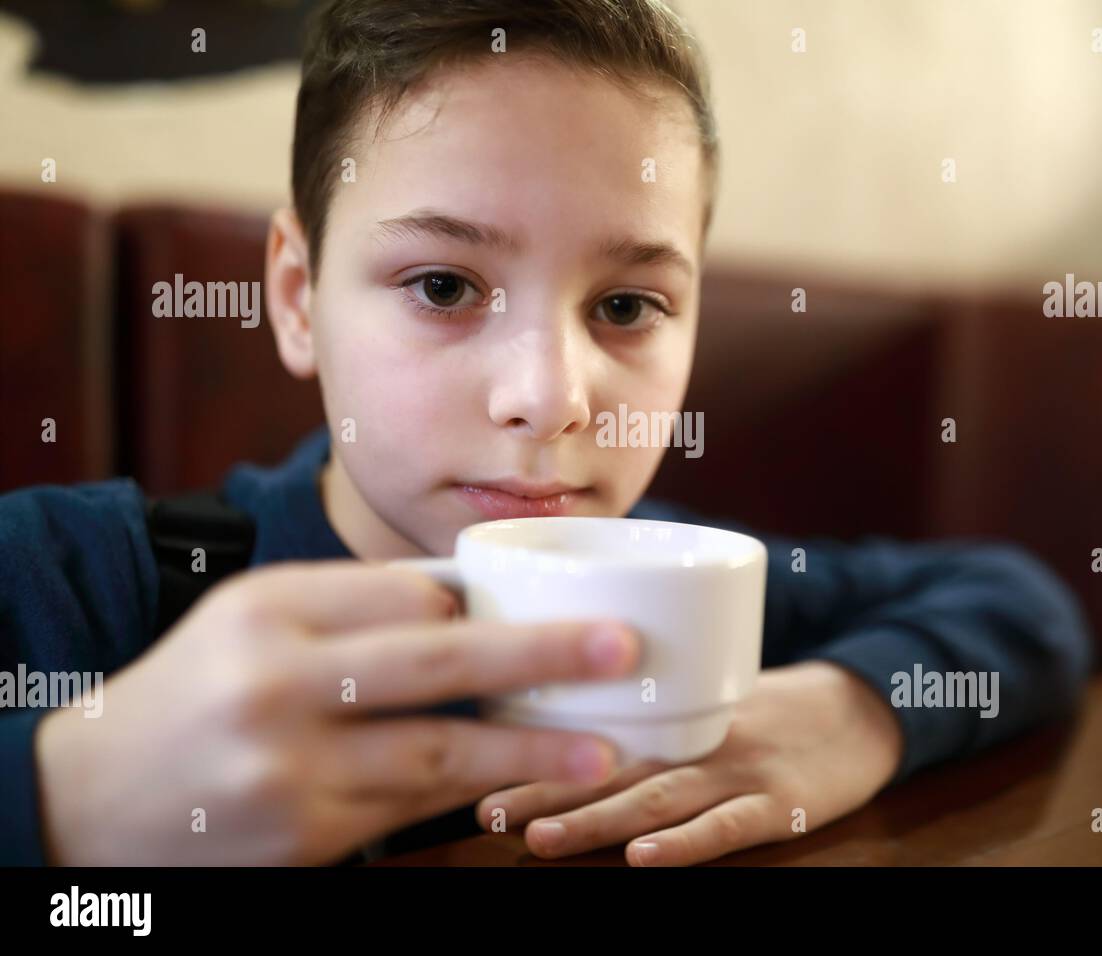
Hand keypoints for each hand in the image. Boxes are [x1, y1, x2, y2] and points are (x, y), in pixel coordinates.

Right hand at [35, 561, 638, 864]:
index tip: (548, 605)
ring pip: (437, 754)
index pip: (406, 592)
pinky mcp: (300, 838)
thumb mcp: (252, 621)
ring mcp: (289, 767)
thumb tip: (470, 599)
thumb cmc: (195, 692)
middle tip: (620, 648)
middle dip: (541, 654)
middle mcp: (278, 682)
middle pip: (436, 660)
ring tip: (605, 752)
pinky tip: (520, 795)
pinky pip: (407, 812)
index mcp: (271, 609)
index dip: (482, 604)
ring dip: (530, 754)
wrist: (90, 803)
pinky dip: (470, 799)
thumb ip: (351, 604)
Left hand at [474, 659, 903, 865]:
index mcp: (673, 724)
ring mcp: (737, 772)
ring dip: (595, 820)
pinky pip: (727, 826)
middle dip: (545, 793)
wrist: (862, 706)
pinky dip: (686, 844)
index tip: (474, 771)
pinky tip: (646, 859)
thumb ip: (653, 726)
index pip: (593, 738)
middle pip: (611, 770)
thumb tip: (573, 742)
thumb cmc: (773, 714)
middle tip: (485, 812)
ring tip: (539, 839)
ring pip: (656, 797)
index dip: (533, 758)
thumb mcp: (709, 707)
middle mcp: (695, 744)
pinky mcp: (779, 802)